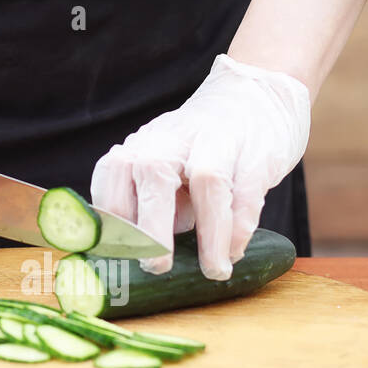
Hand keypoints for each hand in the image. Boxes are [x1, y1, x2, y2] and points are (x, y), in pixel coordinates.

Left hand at [90, 54, 310, 278]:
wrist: (255, 96)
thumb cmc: (199, 148)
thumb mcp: (164, 169)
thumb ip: (151, 206)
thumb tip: (137, 258)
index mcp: (141, 146)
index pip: (113, 178)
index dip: (111, 217)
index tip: (113, 255)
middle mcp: (173, 140)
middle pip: (154, 175)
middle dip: (151, 225)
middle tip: (155, 267)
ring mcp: (217, 142)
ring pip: (207, 180)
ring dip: (210, 232)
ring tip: (213, 270)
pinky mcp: (257, 154)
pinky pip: (247, 192)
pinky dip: (240, 226)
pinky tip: (234, 252)